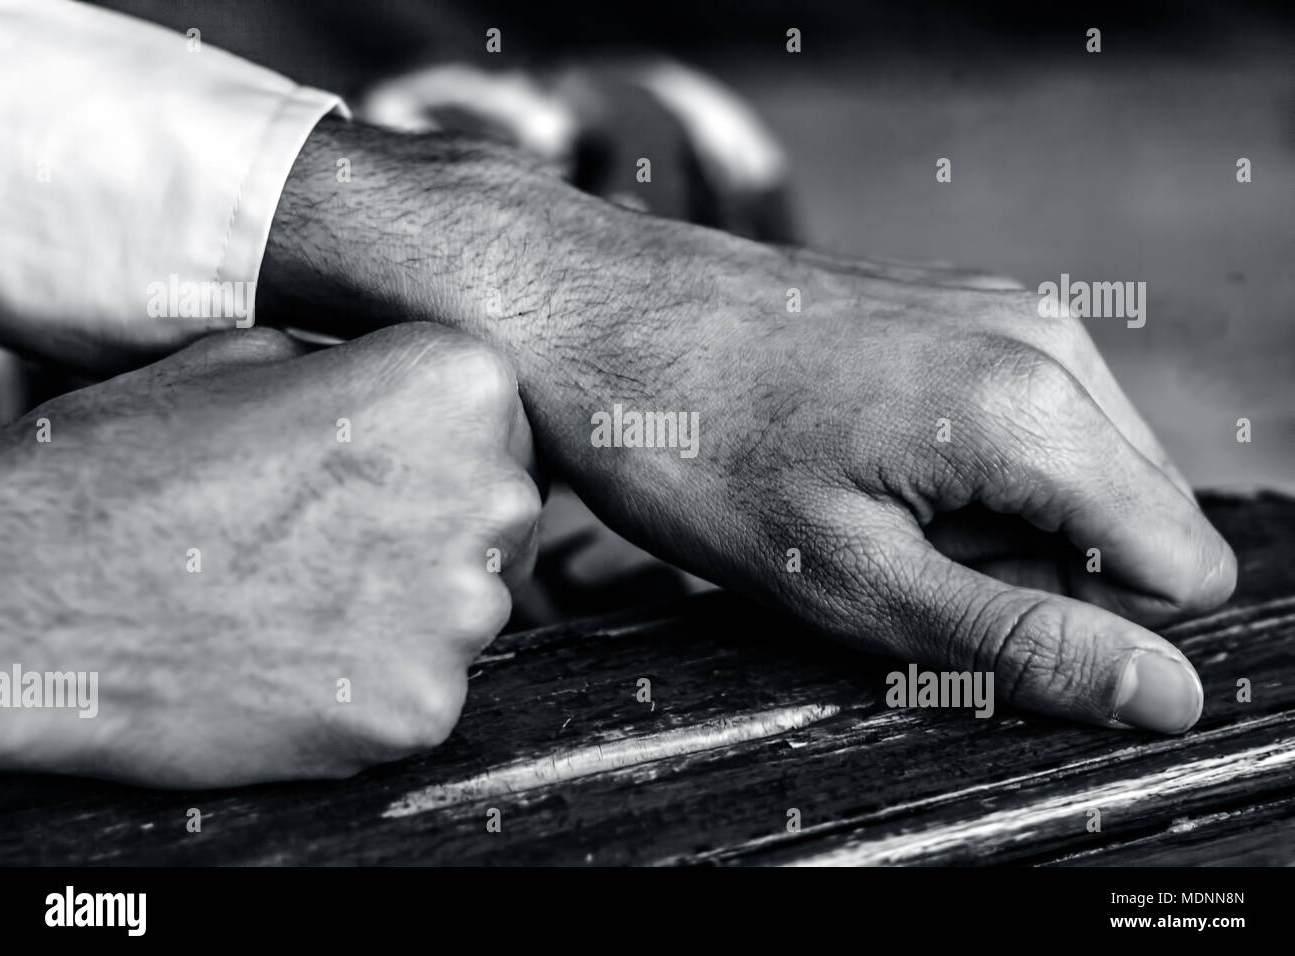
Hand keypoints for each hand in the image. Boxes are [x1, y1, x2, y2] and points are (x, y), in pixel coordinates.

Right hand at [0, 325, 539, 786]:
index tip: (380, 474)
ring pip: (468, 608)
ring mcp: (460, 611)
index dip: (436, 453)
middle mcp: (488, 491)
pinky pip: (427, 688)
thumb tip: (405, 397)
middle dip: (434, 528)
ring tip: (300, 600)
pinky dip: (373, 684)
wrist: (30, 597)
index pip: (501, 423)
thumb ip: (362, 371)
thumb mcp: (250, 358)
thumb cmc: (127, 466)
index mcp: (456, 384)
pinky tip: (296, 661)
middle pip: (498, 517)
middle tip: (333, 541)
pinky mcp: (422, 707)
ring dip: (407, 610)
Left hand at [527, 220, 1231, 733]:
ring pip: (1079, 471)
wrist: (600, 311)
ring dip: (997, 519)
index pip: (1182, 566)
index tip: (972, 611)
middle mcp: (1043, 338)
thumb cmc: (695, 443)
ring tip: (872, 500)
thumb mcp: (851, 581)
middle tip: (901, 556)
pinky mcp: (961, 304)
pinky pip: (1026, 418)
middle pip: (1135, 518)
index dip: (1090, 623)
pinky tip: (867, 456)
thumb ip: (1017, 642)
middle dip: (1039, 569)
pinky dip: (969, 466)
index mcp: (1032, 410)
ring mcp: (1003, 307)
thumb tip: (1159, 691)